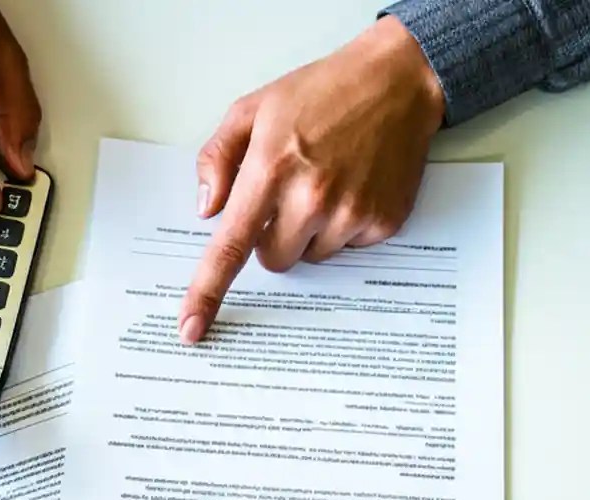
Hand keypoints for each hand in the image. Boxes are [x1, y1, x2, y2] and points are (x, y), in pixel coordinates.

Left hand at [178, 17, 444, 343]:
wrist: (398, 80)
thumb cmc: (321, 92)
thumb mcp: (252, 109)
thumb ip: (217, 158)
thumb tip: (207, 209)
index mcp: (271, 169)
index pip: (230, 246)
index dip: (207, 292)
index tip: (191, 328)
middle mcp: (313, 197)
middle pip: (272, 260)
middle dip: (272, 235)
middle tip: (288, 193)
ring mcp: (352, 213)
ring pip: (311, 256)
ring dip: (310, 231)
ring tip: (327, 180)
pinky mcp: (384, 222)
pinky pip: (348, 248)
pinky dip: (346, 225)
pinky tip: (355, 185)